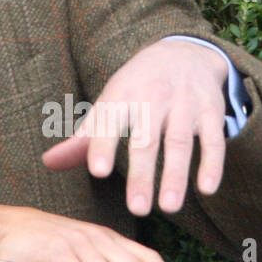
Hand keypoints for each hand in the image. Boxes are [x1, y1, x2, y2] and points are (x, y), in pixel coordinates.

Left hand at [42, 37, 229, 216]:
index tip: (98, 172)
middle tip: (137, 209)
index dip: (103, 146)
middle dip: (141, 175)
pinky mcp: (210, 112)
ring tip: (168, 208)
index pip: (109, 123)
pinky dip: (212, 164)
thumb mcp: (109, 102)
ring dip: (175, 176)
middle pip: (146, 140)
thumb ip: (83, 138)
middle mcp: (152, 99)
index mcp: (121, 97)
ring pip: (180, 143)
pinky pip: (213, 140)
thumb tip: (48, 163)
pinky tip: (206, 188)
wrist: (183, 51)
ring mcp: (183, 105)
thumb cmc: (137, 86)